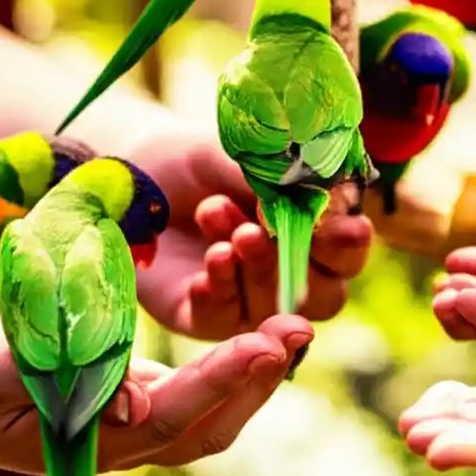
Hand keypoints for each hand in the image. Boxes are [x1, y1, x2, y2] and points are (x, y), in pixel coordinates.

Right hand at [0, 311, 312, 473]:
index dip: (225, 380)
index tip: (267, 342)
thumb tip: (134, 405)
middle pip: (208, 423)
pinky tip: (248, 331)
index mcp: (88, 439)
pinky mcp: (116, 394)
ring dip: (250, 372)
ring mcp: (117, 420)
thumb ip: (65, 377)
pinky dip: (222, 364)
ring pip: (205, 411)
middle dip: (259, 378)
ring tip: (289, 327)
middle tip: (300, 327)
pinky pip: (186, 390)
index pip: (176, 416)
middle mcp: (113, 440)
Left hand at [125, 133, 372, 338]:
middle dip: (292, 263)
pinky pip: (224, 321)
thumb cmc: (191, 159)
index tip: (335, 223)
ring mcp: (248, 299)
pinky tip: (206, 263)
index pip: (349, 248)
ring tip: (213, 215)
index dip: (347, 241)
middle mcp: (288, 270)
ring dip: (252, 268)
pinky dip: (219, 291)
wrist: (125, 177)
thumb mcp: (233, 155)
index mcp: (312, 227)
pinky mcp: (204, 317)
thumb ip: (273, 179)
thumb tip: (307, 203)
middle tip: (254, 229)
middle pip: (326, 295)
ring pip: (275, 310)